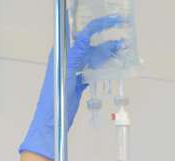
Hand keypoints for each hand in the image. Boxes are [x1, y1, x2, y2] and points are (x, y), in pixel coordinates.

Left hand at [19, 14, 128, 159]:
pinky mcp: (76, 83)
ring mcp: (72, 72)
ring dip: (106, 55)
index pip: (81, 35)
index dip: (97, 26)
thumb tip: (84, 38)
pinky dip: (102, 68)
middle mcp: (66, 60)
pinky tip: (112, 67)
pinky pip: (91, 70)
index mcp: (61, 55)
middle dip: (106, 41)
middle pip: (89, 45)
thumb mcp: (66, 75)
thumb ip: (74, 55)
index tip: (112, 22)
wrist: (51, 124)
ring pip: (92, 58)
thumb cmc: (54, 102)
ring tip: (121, 53)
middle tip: (123, 42)